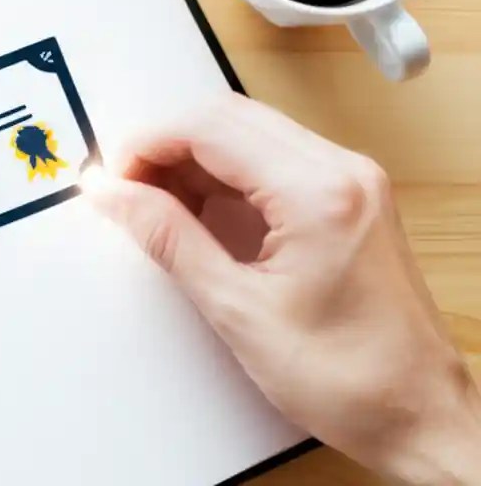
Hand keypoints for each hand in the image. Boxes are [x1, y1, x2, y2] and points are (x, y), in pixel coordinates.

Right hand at [83, 93, 480, 485]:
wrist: (419, 413)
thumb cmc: (350, 377)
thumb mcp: (237, 309)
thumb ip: (169, 239)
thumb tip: (117, 196)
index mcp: (319, 192)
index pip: (212, 128)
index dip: (148, 145)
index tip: (112, 178)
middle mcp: (343, 172)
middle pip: (229, 118)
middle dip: (166, 147)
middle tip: (126, 191)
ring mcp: (350, 181)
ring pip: (249, 133)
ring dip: (193, 160)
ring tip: (154, 207)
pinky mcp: (348, 198)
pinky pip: (273, 160)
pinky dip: (224, 176)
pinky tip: (197, 214)